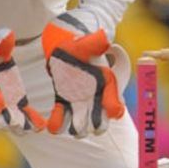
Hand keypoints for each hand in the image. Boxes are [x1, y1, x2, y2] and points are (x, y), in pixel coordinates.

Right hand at [0, 29, 46, 131]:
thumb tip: (7, 34)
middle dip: (5, 118)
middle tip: (16, 125)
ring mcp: (4, 101)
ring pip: (8, 117)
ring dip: (17, 125)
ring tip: (29, 130)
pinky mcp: (15, 102)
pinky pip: (22, 114)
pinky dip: (30, 120)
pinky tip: (40, 126)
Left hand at [40, 22, 128, 136]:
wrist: (65, 48)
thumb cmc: (79, 46)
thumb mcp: (88, 44)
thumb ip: (96, 43)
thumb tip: (105, 38)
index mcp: (105, 84)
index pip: (115, 105)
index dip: (113, 109)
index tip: (111, 110)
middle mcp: (95, 97)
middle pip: (100, 121)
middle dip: (95, 125)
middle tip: (87, 125)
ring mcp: (79, 102)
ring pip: (82, 125)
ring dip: (77, 129)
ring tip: (71, 127)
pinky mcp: (64, 103)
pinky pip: (62, 119)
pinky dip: (58, 124)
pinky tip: (53, 125)